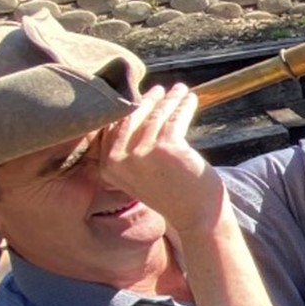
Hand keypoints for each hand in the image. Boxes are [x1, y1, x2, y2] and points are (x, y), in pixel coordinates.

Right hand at [95, 84, 224, 234]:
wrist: (196, 216)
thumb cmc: (171, 194)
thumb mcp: (139, 174)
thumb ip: (130, 150)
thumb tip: (136, 114)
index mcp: (108, 167)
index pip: (114, 128)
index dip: (128, 109)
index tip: (139, 96)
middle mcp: (120, 160)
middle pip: (134, 118)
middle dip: (150, 100)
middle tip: (160, 89)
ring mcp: (142, 154)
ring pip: (157, 117)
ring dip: (171, 99)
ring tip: (180, 89)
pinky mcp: (166, 149)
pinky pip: (175, 119)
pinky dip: (184, 106)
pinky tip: (191, 99)